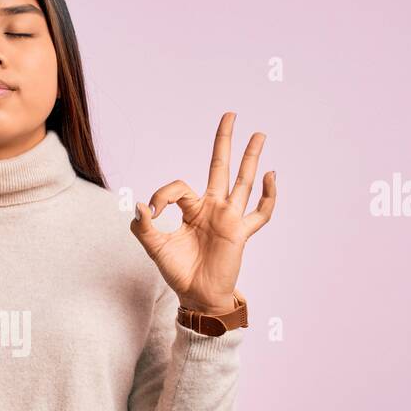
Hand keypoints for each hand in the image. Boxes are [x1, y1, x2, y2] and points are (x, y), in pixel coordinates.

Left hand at [130, 112, 275, 313]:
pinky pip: (260, 213)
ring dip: (251, 157)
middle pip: (220, 167)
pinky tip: (270, 176)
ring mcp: (229, 218)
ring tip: (259, 134)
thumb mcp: (155, 248)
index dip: (163, 194)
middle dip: (224, 141)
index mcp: (192, 209)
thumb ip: (143, 227)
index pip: (179, 187)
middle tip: (230, 114)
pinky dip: (268, 196)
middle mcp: (212, 208)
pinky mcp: (240, 233)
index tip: (152, 213)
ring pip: (243, 182)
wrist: (197, 296)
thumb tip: (140, 206)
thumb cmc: (178, 272)